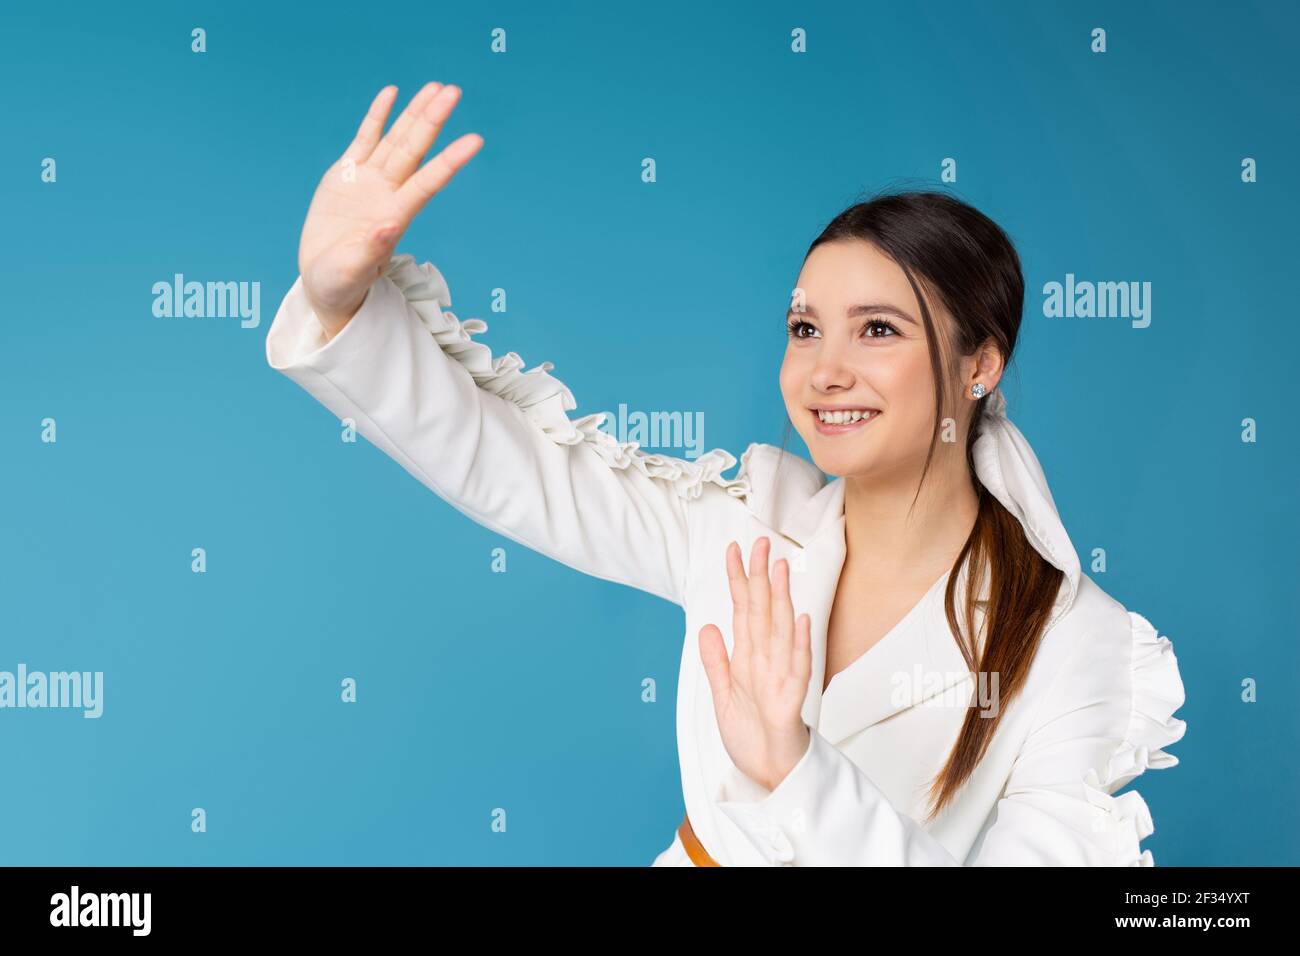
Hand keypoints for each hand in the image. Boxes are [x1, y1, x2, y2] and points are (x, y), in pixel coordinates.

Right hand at [298, 83, 483, 338]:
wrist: (325, 280)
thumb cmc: (341, 284)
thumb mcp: (351, 273)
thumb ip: (369, 252)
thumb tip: (387, 228)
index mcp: (393, 217)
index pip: (428, 182)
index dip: (450, 161)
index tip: (475, 141)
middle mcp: (387, 193)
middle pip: (414, 150)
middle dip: (433, 120)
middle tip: (454, 91)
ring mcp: (368, 181)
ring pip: (395, 139)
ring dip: (415, 113)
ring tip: (436, 87)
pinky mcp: (345, 175)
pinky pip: (365, 139)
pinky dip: (378, 116)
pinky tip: (392, 93)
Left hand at [698, 537, 812, 791]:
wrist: (768, 774)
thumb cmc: (752, 736)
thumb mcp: (723, 697)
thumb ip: (715, 662)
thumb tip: (707, 626)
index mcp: (748, 659)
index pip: (743, 611)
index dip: (737, 581)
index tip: (731, 551)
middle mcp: (765, 662)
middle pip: (763, 612)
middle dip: (759, 577)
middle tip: (758, 542)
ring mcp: (780, 679)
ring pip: (781, 631)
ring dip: (781, 600)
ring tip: (779, 569)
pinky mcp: (789, 701)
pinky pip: (797, 669)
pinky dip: (800, 645)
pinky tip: (803, 620)